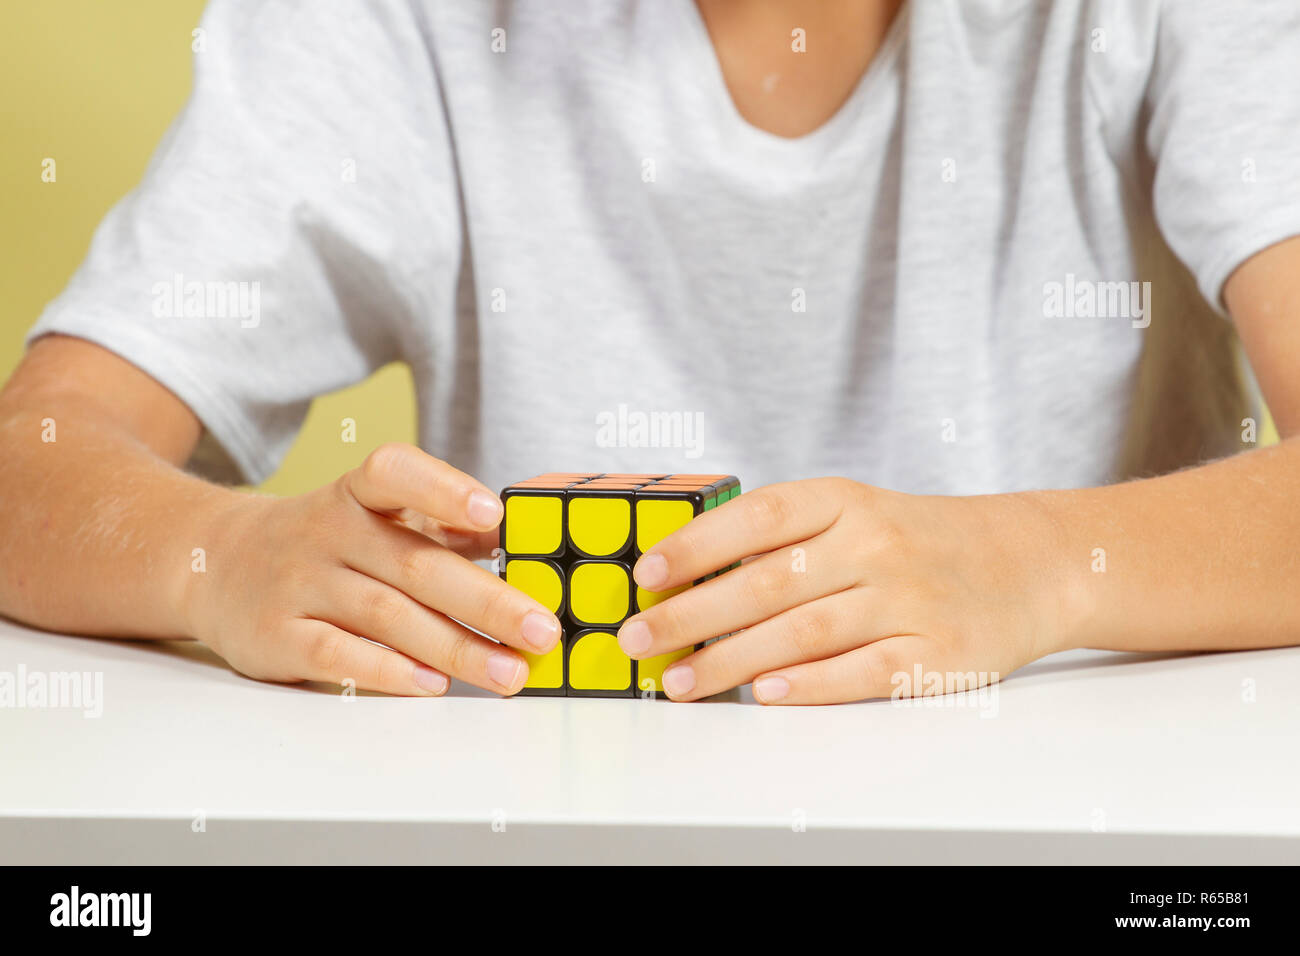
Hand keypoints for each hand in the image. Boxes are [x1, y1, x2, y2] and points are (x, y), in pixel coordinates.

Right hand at [183, 444, 561, 695]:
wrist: (215, 563)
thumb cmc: (327, 542)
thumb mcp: (376, 517)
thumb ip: (444, 527)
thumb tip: (520, 546)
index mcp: (358, 493)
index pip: (396, 474)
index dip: (444, 490)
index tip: (495, 514)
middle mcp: (327, 531)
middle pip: (416, 565)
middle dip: (488, 602)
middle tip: (543, 631)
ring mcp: (299, 583)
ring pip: (387, 617)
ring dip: (456, 648)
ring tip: (509, 672)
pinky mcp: (277, 636)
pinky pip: (337, 655)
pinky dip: (388, 672)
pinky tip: (434, 685)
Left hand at [616, 478, 1070, 703]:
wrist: (1027, 562)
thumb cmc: (916, 540)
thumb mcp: (854, 513)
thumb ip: (783, 538)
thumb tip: (687, 576)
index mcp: (846, 501)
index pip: (759, 516)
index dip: (696, 545)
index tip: (644, 574)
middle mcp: (876, 544)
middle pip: (768, 582)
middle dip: (691, 615)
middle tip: (636, 640)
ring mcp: (909, 599)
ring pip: (803, 632)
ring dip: (731, 661)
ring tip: (679, 682)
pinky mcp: (937, 654)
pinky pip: (861, 673)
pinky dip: (808, 685)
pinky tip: (761, 694)